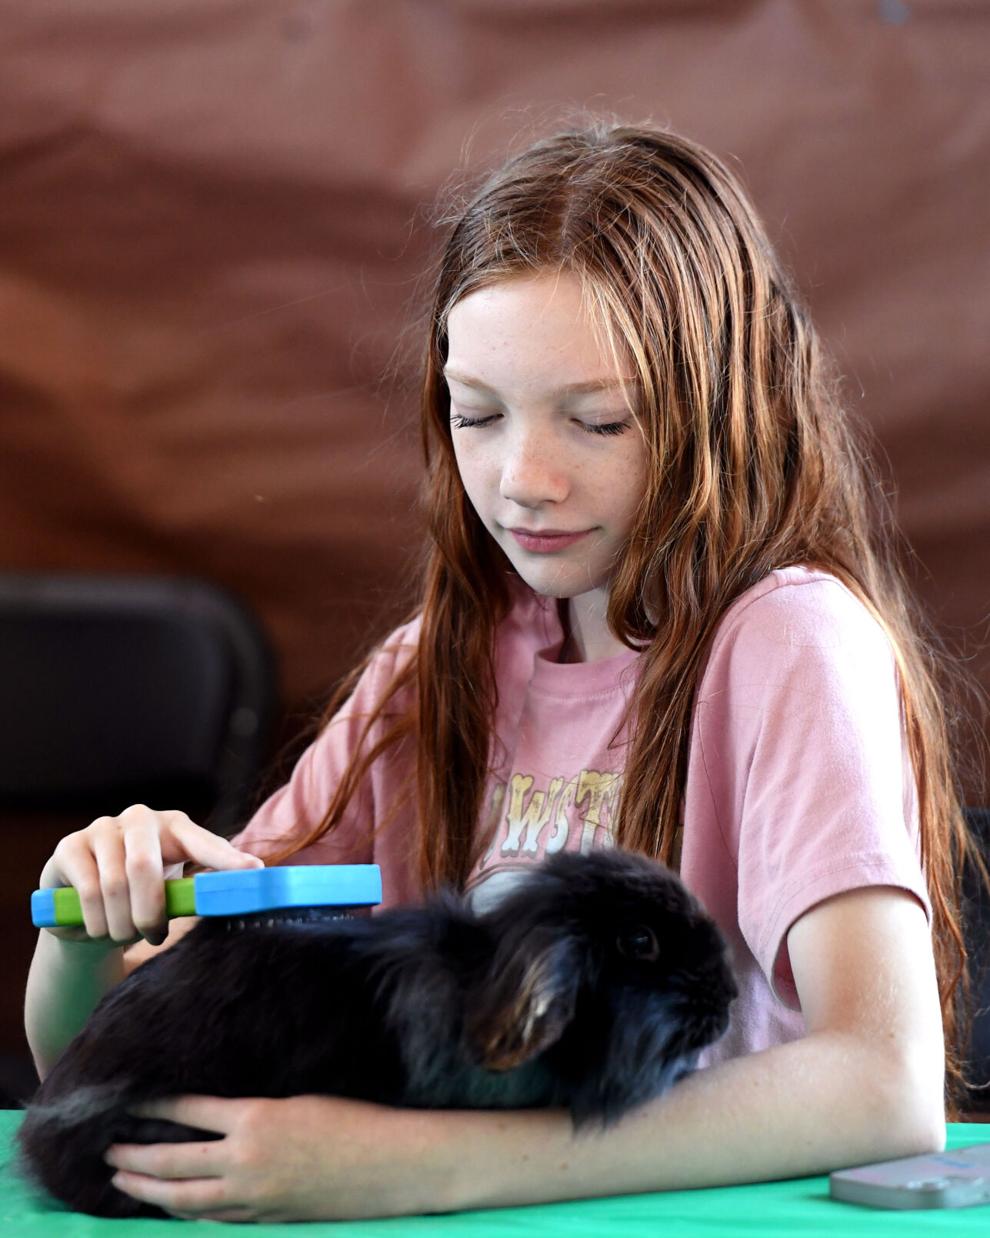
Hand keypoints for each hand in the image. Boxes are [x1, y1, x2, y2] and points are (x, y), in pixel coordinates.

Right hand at [38, 805, 262, 946]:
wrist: (85, 910)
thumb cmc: (141, 897)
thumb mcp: (172, 893)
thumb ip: (199, 891)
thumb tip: (242, 895)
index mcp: (176, 826)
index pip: (204, 841)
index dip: (227, 859)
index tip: (254, 873)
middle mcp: (141, 818)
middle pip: (144, 866)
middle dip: (148, 910)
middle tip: (153, 935)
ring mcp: (103, 828)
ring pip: (113, 884)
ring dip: (121, 923)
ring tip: (126, 933)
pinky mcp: (70, 845)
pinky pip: (87, 890)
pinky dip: (97, 920)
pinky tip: (101, 928)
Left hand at [104, 1094, 451, 1221]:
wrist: (390, 1165)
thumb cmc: (355, 1120)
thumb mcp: (300, 1101)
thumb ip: (254, 1112)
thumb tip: (217, 1113)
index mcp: (255, 1119)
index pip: (187, 1112)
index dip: (152, 1108)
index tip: (125, 1102)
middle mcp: (246, 1160)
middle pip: (173, 1162)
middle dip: (134, 1156)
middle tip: (105, 1149)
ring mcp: (254, 1196)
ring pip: (185, 1199)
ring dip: (148, 1189)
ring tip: (123, 1180)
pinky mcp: (267, 1218)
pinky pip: (214, 1218)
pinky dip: (186, 1212)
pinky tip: (173, 1207)